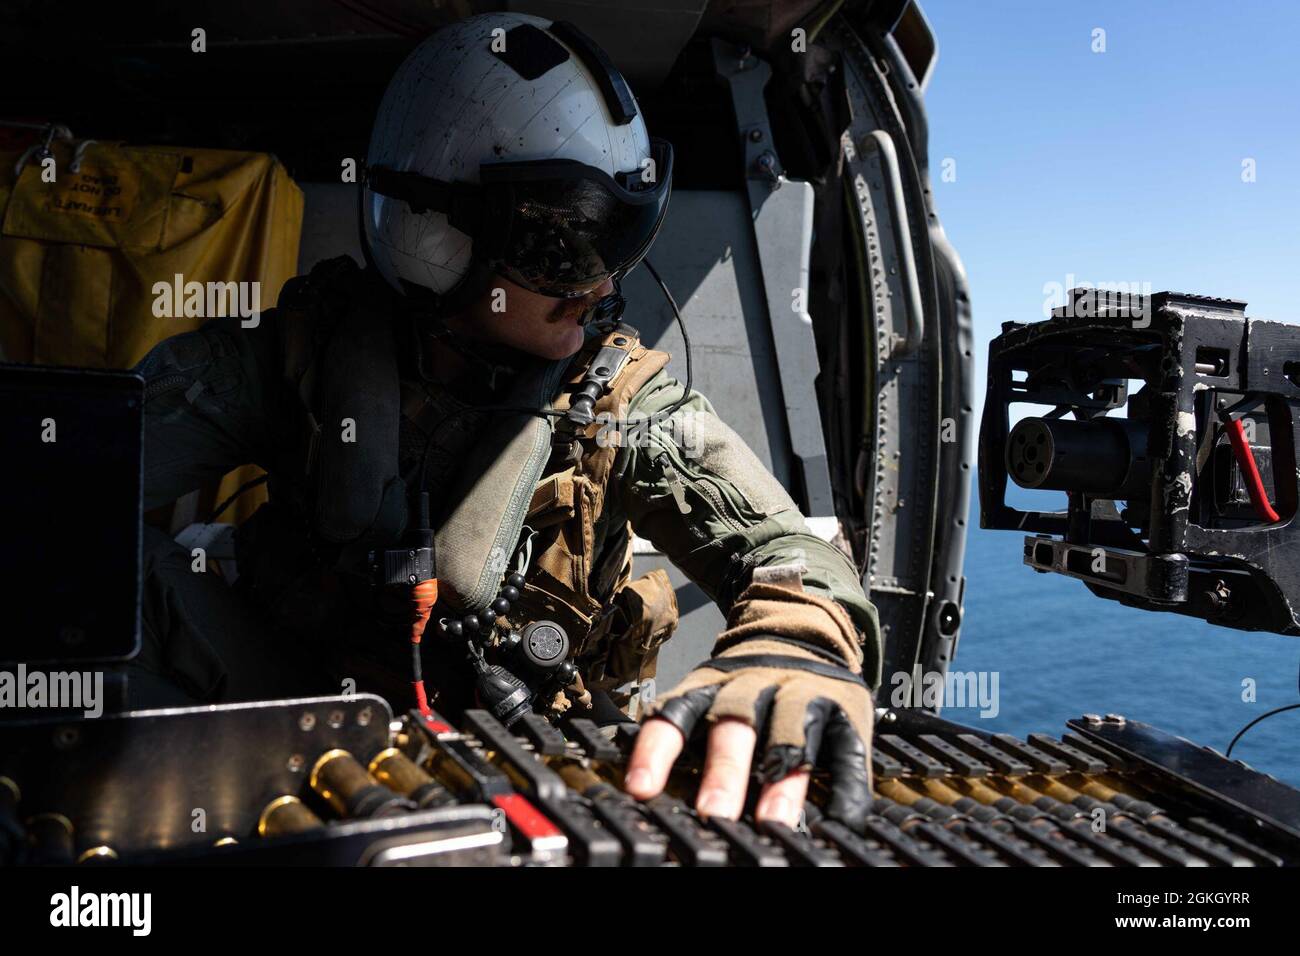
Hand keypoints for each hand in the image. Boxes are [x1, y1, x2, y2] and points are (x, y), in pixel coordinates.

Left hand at [622, 638, 873, 829]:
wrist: (806, 628)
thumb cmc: (747, 685)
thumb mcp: (708, 693)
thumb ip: (687, 738)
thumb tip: (649, 797)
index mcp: (710, 685)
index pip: (675, 715)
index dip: (656, 751)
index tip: (641, 789)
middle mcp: (753, 687)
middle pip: (735, 726)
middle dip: (724, 772)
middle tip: (713, 813)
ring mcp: (802, 696)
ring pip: (790, 736)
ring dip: (782, 780)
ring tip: (774, 820)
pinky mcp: (845, 711)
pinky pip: (846, 751)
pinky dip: (845, 788)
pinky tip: (840, 820)